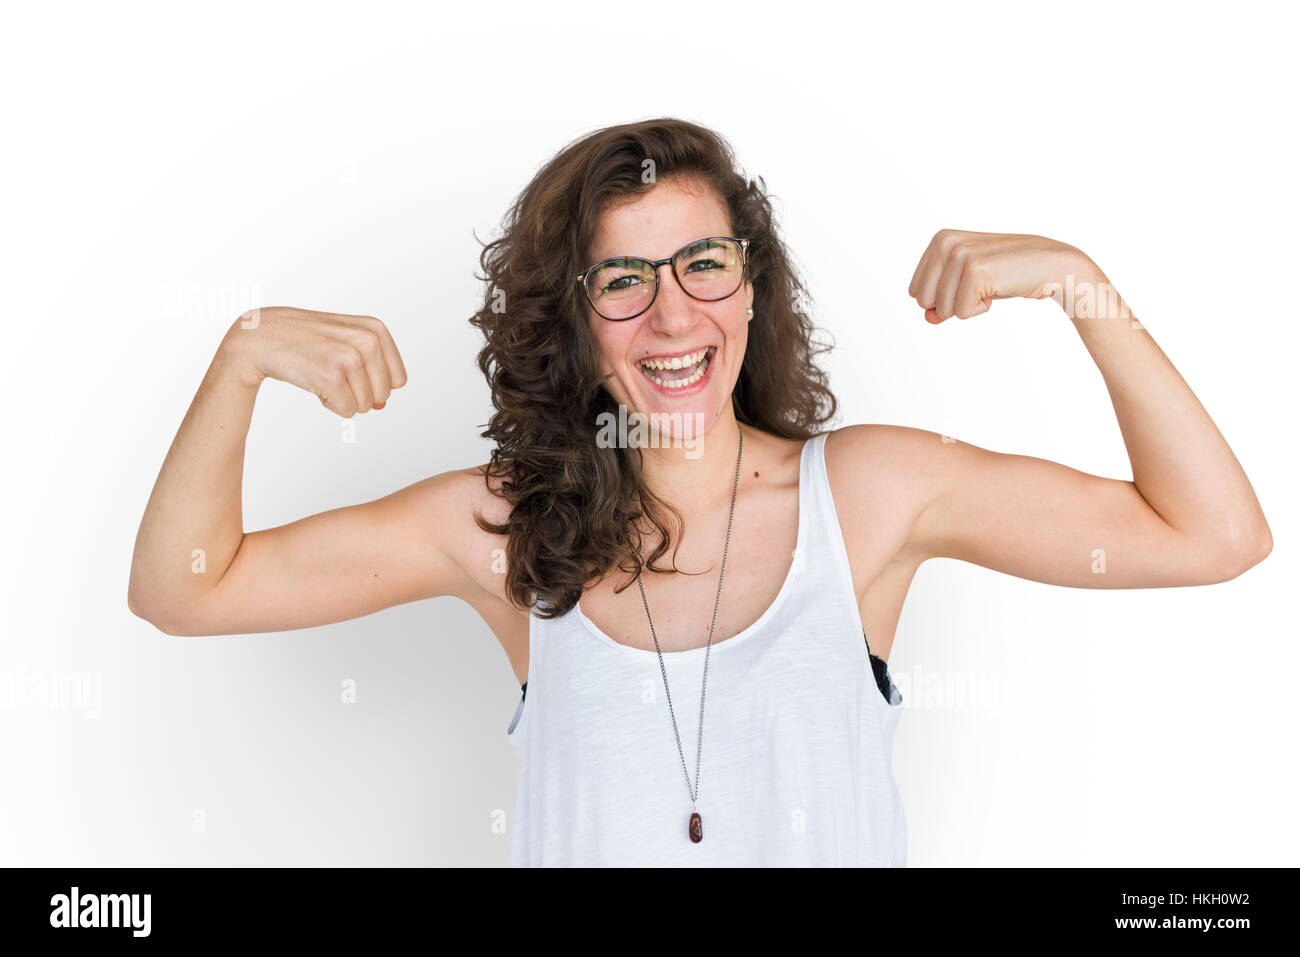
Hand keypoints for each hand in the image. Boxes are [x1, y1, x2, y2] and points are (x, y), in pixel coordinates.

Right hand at [219, 306, 407, 415]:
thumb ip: (374, 372)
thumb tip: (382, 406)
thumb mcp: (347, 343)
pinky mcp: (331, 376)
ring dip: (342, 398)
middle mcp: (367, 341)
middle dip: (360, 393)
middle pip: (384, 395)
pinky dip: (330, 404)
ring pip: (366, 405)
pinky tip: (313, 381)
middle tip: (333, 372)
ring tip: (321, 373)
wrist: (263, 337)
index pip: (398, 380)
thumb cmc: (308, 341)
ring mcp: (349, 358)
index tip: (350, 368)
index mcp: (376, 329)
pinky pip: (348, 411)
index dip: (374, 383)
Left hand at [907, 229, 1093, 322]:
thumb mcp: (966, 287)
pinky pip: (962, 313)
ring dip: (969, 306)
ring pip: (942, 309)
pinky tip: (999, 289)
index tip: (971, 282)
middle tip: (981, 286)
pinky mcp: (975, 270)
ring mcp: (960, 254)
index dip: (943, 298)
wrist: (1050, 267)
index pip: (915, 291)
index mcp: (940, 240)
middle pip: (923, 301)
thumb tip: (928, 317)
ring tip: (992, 285)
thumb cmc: (1007, 275)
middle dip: (952, 304)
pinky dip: (981, 309)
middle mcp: (946, 242)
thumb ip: (940, 301)